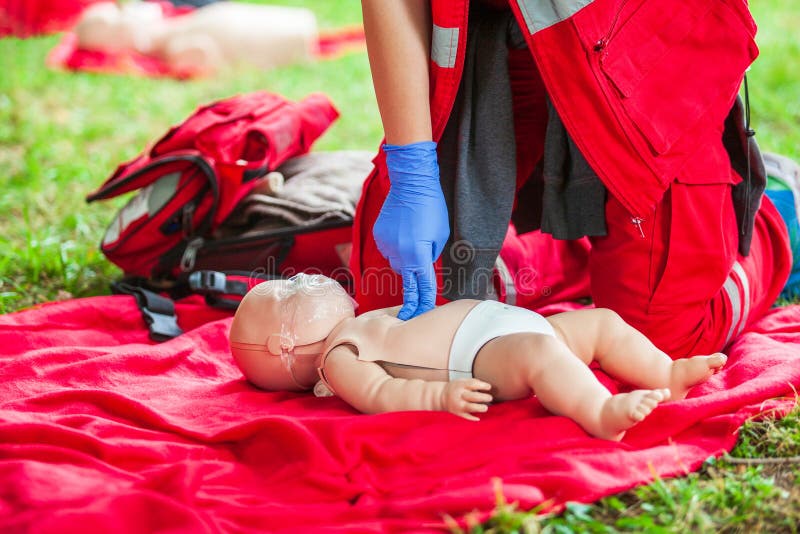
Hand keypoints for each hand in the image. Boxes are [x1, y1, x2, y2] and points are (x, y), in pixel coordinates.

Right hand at [373, 141, 449, 319]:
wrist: (411, 183)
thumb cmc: (432, 207)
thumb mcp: (440, 236)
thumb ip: (431, 257)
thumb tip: (422, 267)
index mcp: (418, 255)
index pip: (422, 287)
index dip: (423, 304)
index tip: (419, 316)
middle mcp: (399, 253)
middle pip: (407, 276)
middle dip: (415, 277)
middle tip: (416, 285)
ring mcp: (386, 244)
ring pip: (397, 262)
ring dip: (405, 258)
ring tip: (414, 236)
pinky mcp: (379, 236)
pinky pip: (389, 249)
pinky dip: (396, 246)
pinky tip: (403, 229)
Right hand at [442, 379, 492, 420]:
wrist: (440, 396)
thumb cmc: (456, 388)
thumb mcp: (462, 381)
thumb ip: (473, 382)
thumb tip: (488, 386)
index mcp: (460, 385)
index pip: (473, 384)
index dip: (483, 385)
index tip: (489, 387)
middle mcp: (459, 395)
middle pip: (473, 396)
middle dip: (484, 397)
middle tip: (490, 398)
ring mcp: (458, 405)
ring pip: (470, 407)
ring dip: (480, 408)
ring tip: (485, 408)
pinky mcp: (458, 413)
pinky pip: (466, 417)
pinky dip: (473, 418)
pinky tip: (478, 418)